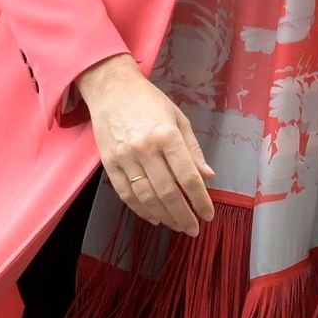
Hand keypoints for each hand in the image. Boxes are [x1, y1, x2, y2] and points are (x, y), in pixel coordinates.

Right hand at [74, 54, 215, 236]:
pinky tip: (153, 217)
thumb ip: (193, 150)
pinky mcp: (109, 163)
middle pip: (168, 192)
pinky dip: (140, 209)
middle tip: (193, 228)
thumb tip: (207, 176)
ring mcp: (125, 157)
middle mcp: (146, 148)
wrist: (111, 88)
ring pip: (146, 197)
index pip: (188, 177)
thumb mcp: (178, 118)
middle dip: (184, 215)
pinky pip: (125, 193)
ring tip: (177, 225)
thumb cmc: (149, 101)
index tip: (208, 214)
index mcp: (167, 135)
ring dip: (164, 216)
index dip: (200, 200)